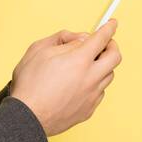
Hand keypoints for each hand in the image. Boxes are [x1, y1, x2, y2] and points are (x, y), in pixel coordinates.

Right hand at [10, 19, 121, 136]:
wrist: (27, 117)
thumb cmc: (29, 85)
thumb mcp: (39, 50)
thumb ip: (63, 39)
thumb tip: (79, 40)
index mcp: (79, 60)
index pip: (102, 38)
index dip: (109, 28)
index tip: (112, 24)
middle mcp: (90, 78)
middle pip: (115, 57)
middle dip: (112, 46)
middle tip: (104, 44)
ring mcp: (91, 95)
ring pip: (108, 76)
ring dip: (102, 66)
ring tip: (88, 65)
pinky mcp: (88, 110)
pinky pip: (99, 92)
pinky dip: (95, 83)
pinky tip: (81, 83)